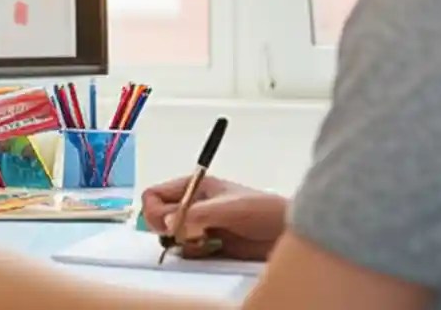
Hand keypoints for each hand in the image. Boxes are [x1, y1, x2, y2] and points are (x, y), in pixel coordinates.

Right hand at [141, 174, 287, 260]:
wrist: (286, 234)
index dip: (154, 209)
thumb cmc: (263, 210)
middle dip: (167, 228)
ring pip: (170, 236)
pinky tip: (209, 249)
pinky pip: (185, 252)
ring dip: (180, 242)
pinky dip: (191, 253)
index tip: (166, 223)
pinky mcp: (207, 245)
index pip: (155, 195)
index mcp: (194, 187)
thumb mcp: (228, 208)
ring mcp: (199, 226)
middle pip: (158, 217)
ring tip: (202, 241)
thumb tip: (167, 223)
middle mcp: (193, 205)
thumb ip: (196, 214)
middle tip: (185, 233)